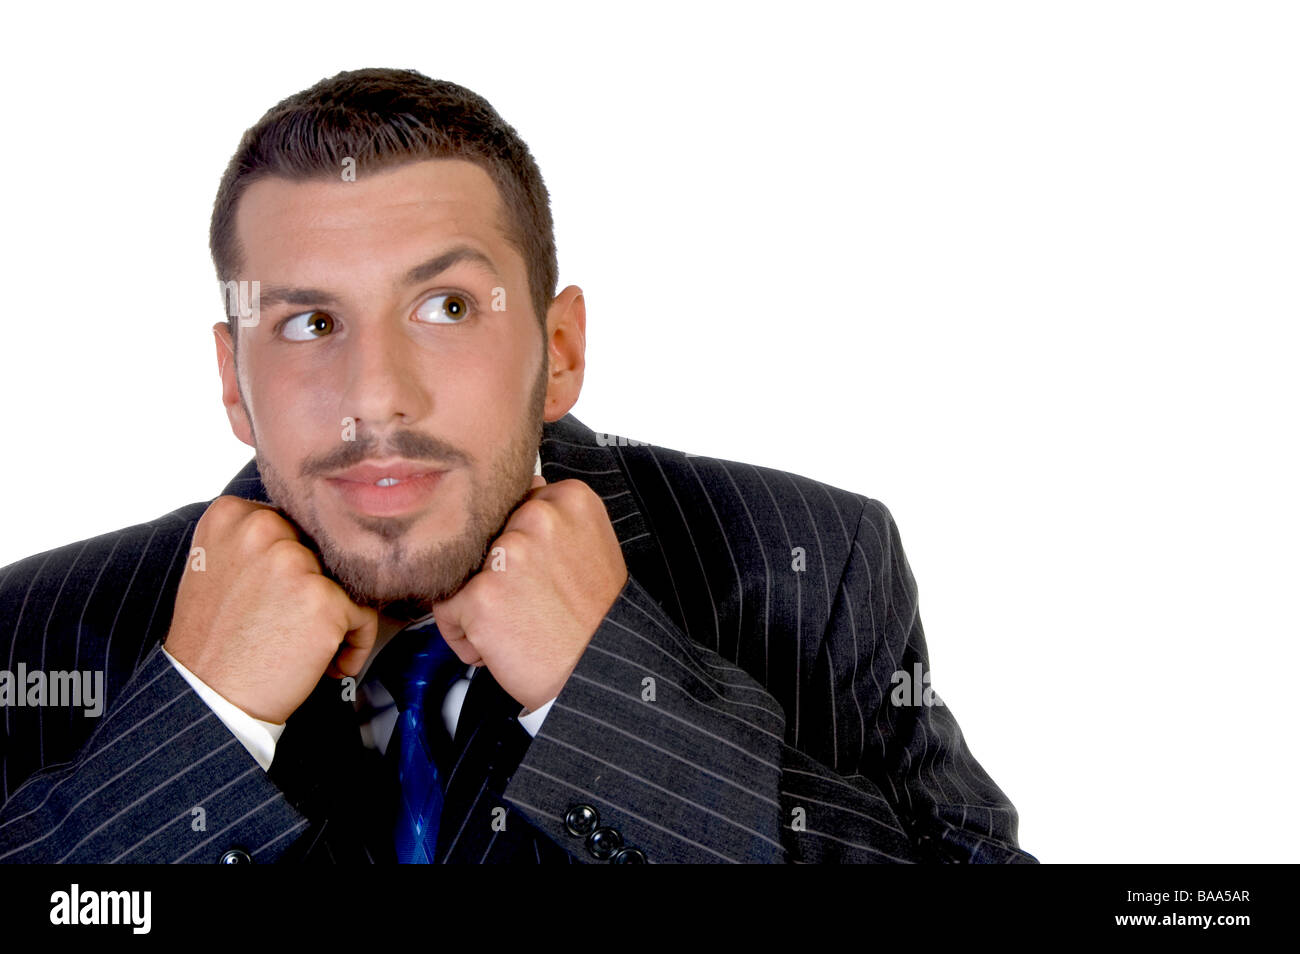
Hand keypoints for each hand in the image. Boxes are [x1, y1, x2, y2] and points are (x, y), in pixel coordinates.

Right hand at [163, 496, 377, 723]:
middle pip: (322, 550)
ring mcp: (296, 563)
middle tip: (291, 625)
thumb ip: (259, 542)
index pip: (296, 525)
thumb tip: (312, 536)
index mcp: (232, 515)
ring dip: (337, 617)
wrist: (208, 698)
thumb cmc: (214, 642)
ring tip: (304, 646)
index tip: (282, 598)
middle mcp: (264, 528)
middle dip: (318, 589)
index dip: (298, 565)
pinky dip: (354, 645)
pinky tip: (326, 664)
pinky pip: (365, 617)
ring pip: (346, 582)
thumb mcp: (217, 567)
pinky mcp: (325, 599)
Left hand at [431, 474, 628, 711]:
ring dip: (478, 604)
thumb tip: (517, 500)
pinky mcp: (481, 596)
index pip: (510, 505)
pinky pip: (446, 611)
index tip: (537, 575)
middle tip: (530, 604)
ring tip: (518, 626)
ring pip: (461, 573)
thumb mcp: (591, 549)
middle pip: (482, 537)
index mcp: (569, 499)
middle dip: (494, 574)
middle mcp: (538, 517)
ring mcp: (508, 554)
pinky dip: (466, 638)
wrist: (600, 677)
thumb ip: (552, 521)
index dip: (516, 547)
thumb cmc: (597, 623)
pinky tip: (502, 647)